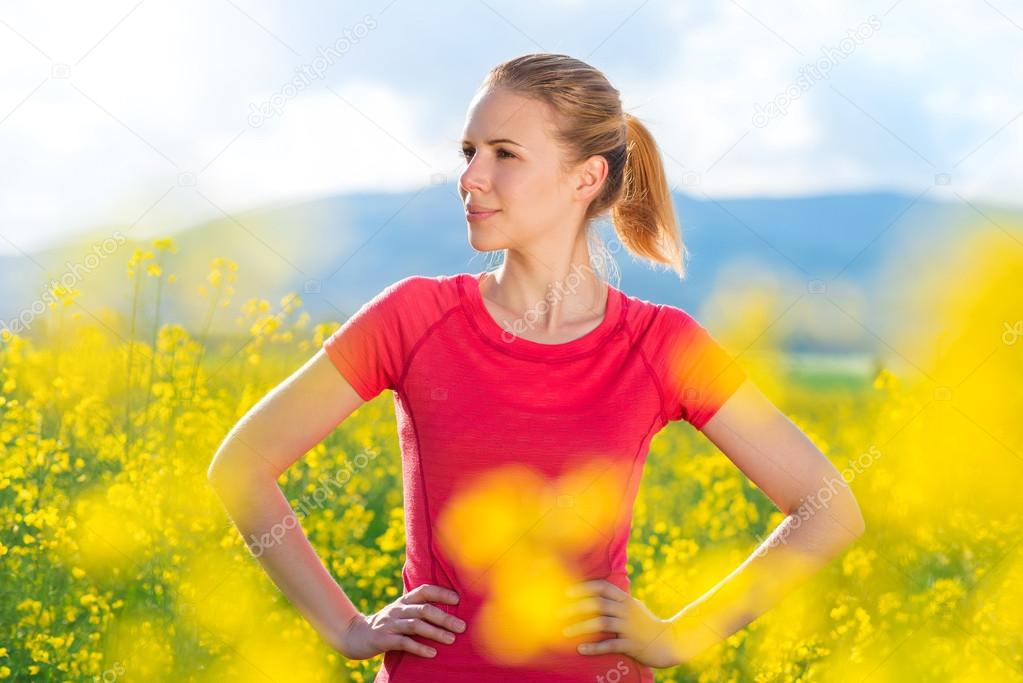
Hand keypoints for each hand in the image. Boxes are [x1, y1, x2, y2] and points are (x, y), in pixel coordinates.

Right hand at [334, 584, 466, 659]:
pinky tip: (432, 653)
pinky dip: (419, 647)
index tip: (458, 599)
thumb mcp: (400, 613)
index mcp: (404, 601)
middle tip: (462, 626)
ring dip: (435, 632)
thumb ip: (418, 610)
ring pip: (415, 625)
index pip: (424, 590)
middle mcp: (398, 609)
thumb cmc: (386, 624)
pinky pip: (404, 642)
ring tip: (451, 639)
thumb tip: (448, 612)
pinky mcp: (383, 639)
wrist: (355, 635)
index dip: (441, 593)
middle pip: (424, 609)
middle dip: (444, 617)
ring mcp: (390, 624)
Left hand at [559, 579, 689, 668]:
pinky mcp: (631, 644)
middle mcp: (626, 610)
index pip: (602, 588)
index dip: (584, 588)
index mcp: (626, 600)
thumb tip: (597, 590)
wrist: (669, 641)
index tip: (567, 593)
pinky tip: (581, 649)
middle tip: (559, 613)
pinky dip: (594, 647)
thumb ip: (618, 599)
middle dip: (576, 607)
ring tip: (565, 632)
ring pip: (601, 623)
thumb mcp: (634, 606)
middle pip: (597, 604)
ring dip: (581, 627)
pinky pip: (609, 645)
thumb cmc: (647, 623)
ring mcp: (628, 627)